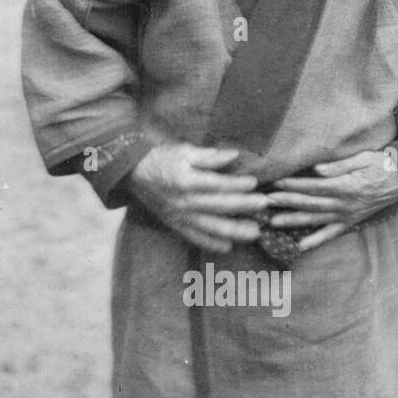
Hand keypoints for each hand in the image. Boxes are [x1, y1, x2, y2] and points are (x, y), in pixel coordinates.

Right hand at [126, 144, 268, 252]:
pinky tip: (228, 246)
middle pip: (219, 206)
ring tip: (254, 232)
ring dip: (234, 230)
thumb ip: (209, 156)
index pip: (217, 184)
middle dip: (244, 206)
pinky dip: (211, 244)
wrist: (133, 173)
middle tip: (264, 205)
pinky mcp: (175, 225)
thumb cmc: (161, 159)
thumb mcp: (183, 151)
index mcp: (186, 180)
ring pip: (211, 227)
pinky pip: (195, 238)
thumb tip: (233, 155)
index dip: (237, 184)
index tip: (254, 182)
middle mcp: (184, 201)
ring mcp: (180, 216)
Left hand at [266, 150, 397, 251]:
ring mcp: (348, 215)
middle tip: (265, 201)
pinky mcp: (351, 222)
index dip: (293, 184)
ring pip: (316, 219)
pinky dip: (316, 241)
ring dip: (294, 220)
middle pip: (310, 203)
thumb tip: (316, 171)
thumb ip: (339, 166)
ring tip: (274, 222)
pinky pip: (332, 234)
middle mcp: (345, 204)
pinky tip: (300, 246)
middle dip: (286, 202)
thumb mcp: (363, 158)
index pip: (314, 186)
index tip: (275, 182)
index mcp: (347, 186)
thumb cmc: (383, 164)